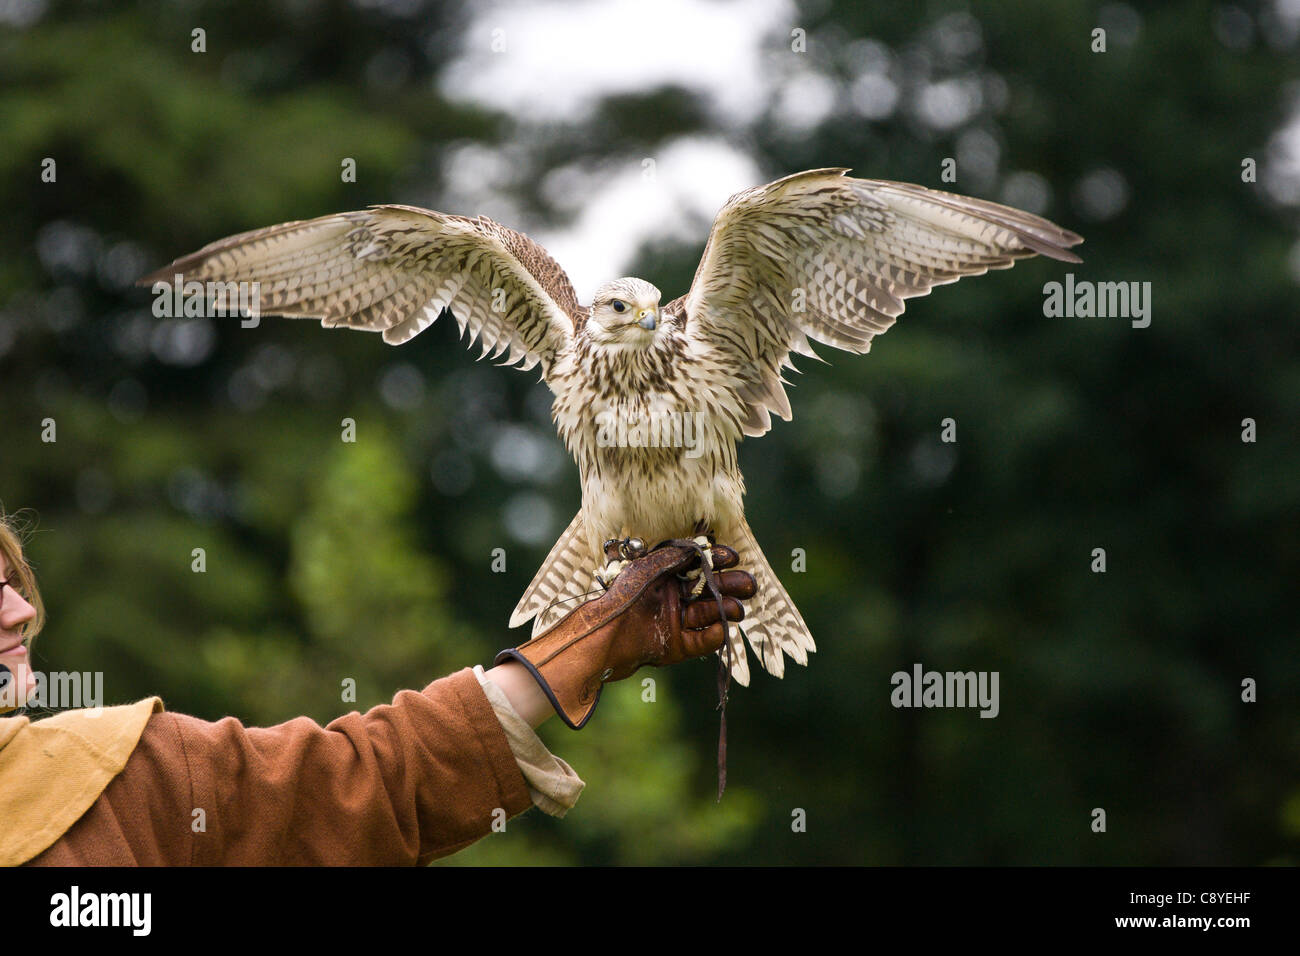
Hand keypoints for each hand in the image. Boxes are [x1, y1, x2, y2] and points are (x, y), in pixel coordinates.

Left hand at [494, 541, 755, 727]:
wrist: (600, 637)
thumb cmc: (619, 596)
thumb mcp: (647, 568)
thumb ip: (674, 557)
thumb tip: (702, 549)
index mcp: (664, 575)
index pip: (698, 565)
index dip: (717, 560)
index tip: (733, 556)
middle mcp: (672, 597)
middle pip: (710, 590)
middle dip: (731, 586)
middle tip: (750, 585)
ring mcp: (674, 622)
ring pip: (709, 614)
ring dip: (726, 610)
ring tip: (740, 609)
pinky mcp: (675, 647)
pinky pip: (701, 641)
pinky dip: (714, 635)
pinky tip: (724, 628)